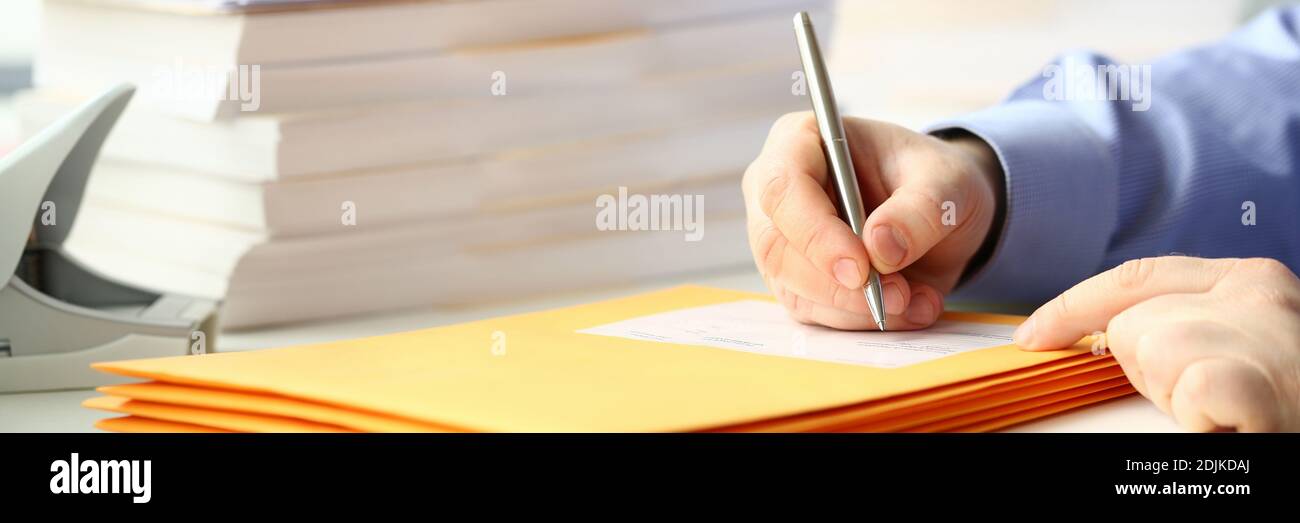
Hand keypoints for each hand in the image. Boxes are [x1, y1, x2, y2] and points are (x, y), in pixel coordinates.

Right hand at [742, 112, 1002, 329]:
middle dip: (837, 284)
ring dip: (856, 308)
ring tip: (917, 300)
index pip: (782, 188)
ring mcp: (779, 242)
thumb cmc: (932, 180)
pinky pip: (815, 313)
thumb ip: (921, 209)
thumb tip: (880, 248)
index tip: (862, 267)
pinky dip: (863, 321)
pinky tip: (909, 308)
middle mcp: (776, 194)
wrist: (938, 214)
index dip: (815, 233)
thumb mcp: (949, 182)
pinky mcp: (794, 283)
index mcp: (799, 142)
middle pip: (777, 247)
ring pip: (794, 289)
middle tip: (899, 295)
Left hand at [1015, 256, 1299, 431]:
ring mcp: (1267, 333)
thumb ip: (1185, 322)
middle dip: (1150, 372)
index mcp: (1252, 279)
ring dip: (1175, 397)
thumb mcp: (1241, 344)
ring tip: (1227, 414)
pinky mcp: (1265, 380)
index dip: (1076, 306)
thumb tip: (1098, 333)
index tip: (1035, 334)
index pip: (1137, 277)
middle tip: (1209, 400)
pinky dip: (1200, 415)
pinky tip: (1231, 422)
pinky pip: (1191, 387)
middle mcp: (1261, 293)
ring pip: (1149, 351)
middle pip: (1135, 323)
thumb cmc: (1286, 397)